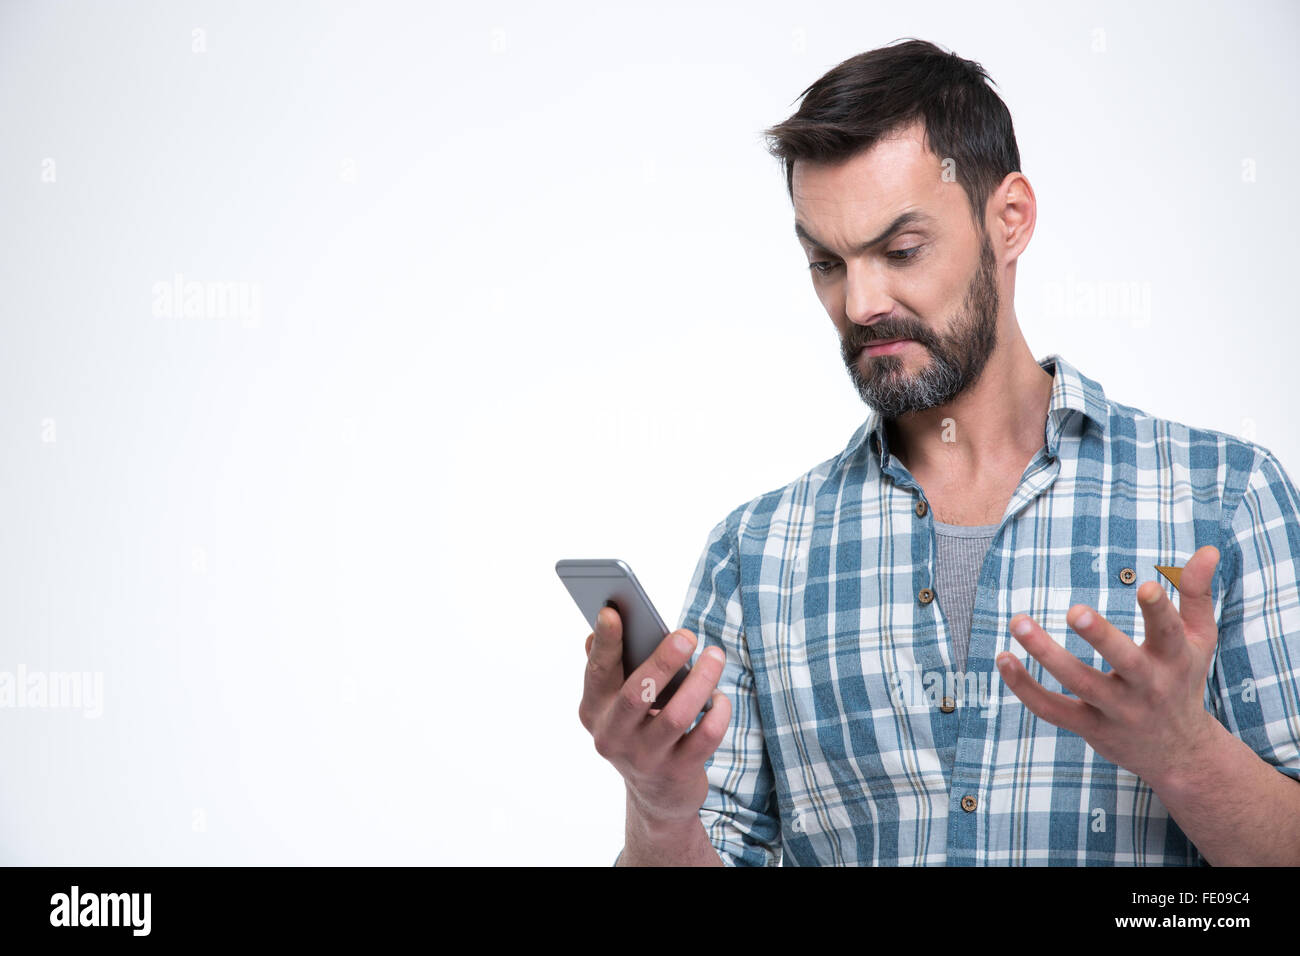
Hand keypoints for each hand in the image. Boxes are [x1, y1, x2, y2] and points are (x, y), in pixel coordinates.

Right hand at [578, 607, 731, 827]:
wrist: (655, 796)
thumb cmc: (639, 729)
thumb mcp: (617, 702)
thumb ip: (612, 664)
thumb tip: (606, 618)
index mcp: (594, 710)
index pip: (597, 672)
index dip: (604, 642)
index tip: (611, 612)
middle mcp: (613, 736)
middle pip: (637, 694)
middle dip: (663, 661)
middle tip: (688, 635)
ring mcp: (644, 758)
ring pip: (676, 716)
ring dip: (700, 681)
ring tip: (715, 656)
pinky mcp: (677, 773)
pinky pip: (705, 738)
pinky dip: (718, 712)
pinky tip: (721, 697)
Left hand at [996, 545, 1221, 789]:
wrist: (1181, 753)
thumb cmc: (1183, 680)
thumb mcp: (1199, 639)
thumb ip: (1196, 593)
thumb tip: (1208, 549)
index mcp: (1174, 659)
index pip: (1168, 634)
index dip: (1159, 611)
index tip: (1145, 585)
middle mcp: (1147, 686)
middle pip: (1124, 662)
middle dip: (1101, 637)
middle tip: (1075, 610)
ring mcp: (1117, 709)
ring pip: (1080, 683)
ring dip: (1046, 654)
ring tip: (1018, 622)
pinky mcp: (1090, 727)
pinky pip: (1052, 709)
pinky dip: (1025, 688)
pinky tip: (1003, 658)